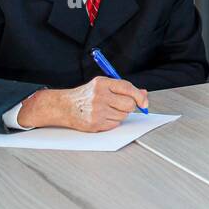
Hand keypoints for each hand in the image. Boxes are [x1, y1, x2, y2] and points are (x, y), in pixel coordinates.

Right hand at [19, 77, 147, 131]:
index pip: (128, 88)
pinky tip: (103, 116)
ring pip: (124, 115)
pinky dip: (113, 121)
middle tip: (122, 104)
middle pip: (129, 104)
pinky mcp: (95, 124)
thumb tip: (144, 94)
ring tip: (108, 109)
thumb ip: (123, 88)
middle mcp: (99, 96)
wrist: (64, 106)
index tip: (144, 102)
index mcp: (102, 83)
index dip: (140, 96)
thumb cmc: (86, 95)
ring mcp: (96, 111)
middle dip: (130, 106)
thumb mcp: (103, 85)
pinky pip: (115, 124)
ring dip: (120, 114)